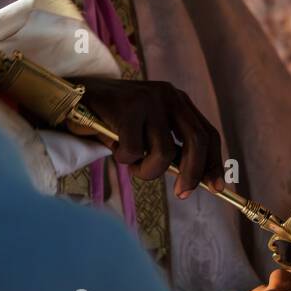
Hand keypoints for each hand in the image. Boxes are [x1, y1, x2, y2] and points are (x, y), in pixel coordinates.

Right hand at [66, 76, 224, 197]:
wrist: (75, 97)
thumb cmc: (114, 121)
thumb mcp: (148, 130)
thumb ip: (169, 146)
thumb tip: (192, 180)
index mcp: (178, 100)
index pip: (207, 133)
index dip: (214, 161)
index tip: (215, 186)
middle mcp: (168, 95)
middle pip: (196, 142)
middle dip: (191, 174)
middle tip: (182, 194)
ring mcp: (148, 100)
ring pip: (163, 153)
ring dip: (146, 169)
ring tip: (130, 162)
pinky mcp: (127, 107)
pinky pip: (134, 151)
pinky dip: (124, 159)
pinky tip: (113, 146)